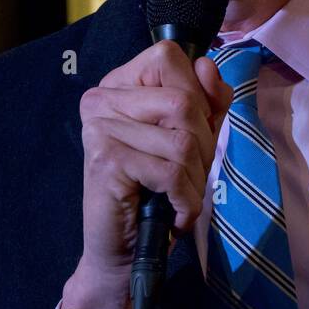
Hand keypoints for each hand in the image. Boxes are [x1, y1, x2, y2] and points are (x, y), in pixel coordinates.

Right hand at [61, 40, 230, 308]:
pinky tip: (174, 213)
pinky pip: (172, 171)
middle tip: (190, 176)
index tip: (194, 133)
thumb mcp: (191, 137)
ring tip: (180, 197)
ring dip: (196, 179)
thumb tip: (208, 65)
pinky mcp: (107, 160)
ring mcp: (100, 128)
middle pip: (183, 101)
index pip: (169, 56)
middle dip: (204, 145)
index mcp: (118, 84)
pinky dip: (186, 200)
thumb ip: (205, 99)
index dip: (197, 94)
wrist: (122, 252)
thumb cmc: (157, 191)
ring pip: (183, 139)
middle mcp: (101, 99)